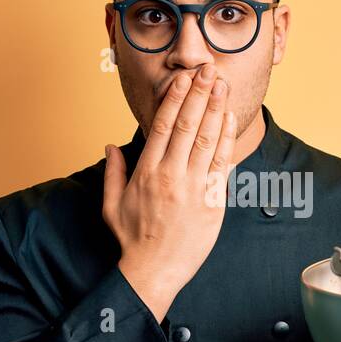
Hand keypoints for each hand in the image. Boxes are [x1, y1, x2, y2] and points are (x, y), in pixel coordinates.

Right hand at [104, 63, 236, 322]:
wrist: (154, 271)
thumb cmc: (132, 240)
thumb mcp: (111, 205)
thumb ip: (113, 172)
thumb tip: (110, 145)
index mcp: (146, 173)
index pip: (162, 126)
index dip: (174, 98)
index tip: (182, 78)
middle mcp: (170, 176)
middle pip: (186, 126)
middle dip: (198, 94)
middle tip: (207, 69)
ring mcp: (193, 188)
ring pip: (206, 140)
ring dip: (215, 109)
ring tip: (221, 85)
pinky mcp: (212, 202)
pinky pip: (221, 165)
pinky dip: (226, 140)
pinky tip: (230, 119)